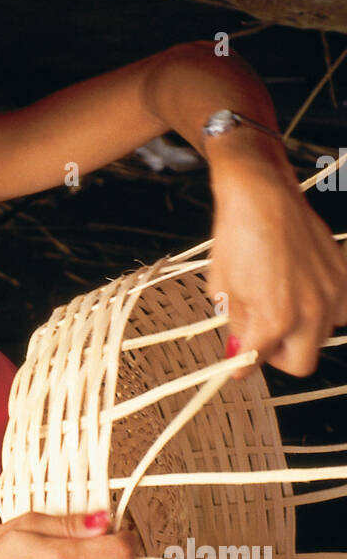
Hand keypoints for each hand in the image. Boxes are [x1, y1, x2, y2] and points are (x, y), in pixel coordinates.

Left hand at [209, 160, 346, 379]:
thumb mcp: (223, 289)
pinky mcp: (342, 276)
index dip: (244, 363)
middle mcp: (309, 311)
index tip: (239, 363)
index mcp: (275, 319)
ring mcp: (331, 294)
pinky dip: (324, 310)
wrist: (261, 195)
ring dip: (302, 333)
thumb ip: (236, 326)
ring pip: (322, 338)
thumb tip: (240, 350)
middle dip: (278, 356)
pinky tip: (304, 294)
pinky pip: (340, 310)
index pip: (258, 361)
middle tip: (261, 338)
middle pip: (301, 363)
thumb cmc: (239, 236)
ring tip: (281, 310)